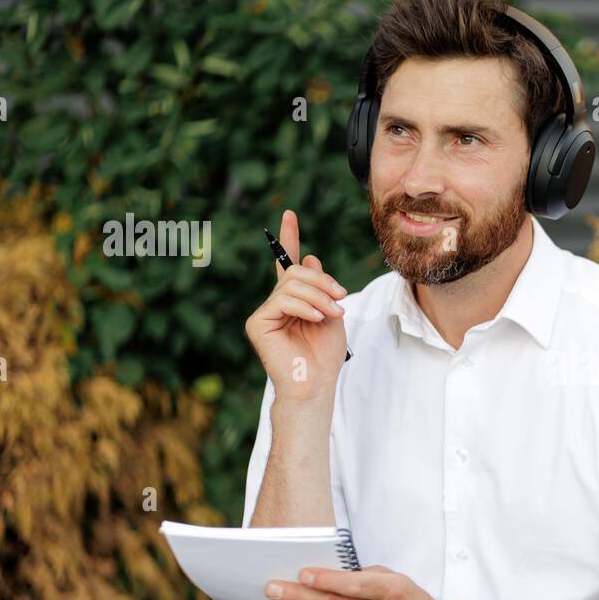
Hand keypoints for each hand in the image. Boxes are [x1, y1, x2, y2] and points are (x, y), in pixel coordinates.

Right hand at [244, 209, 348, 402]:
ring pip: (291, 285)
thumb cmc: (324, 355)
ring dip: (319, 296)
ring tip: (334, 313)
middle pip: (294, 272)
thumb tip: (308, 258)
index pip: (287, 263)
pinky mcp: (257, 323)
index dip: (288, 238)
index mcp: (293, 300)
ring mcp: (264, 313)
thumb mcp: (331, 314)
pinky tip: (317, 318)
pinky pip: (283, 300)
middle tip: (341, 298)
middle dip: (322, 281)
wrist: (316, 384)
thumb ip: (322, 288)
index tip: (289, 214)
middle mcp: (275, 304)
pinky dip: (305, 306)